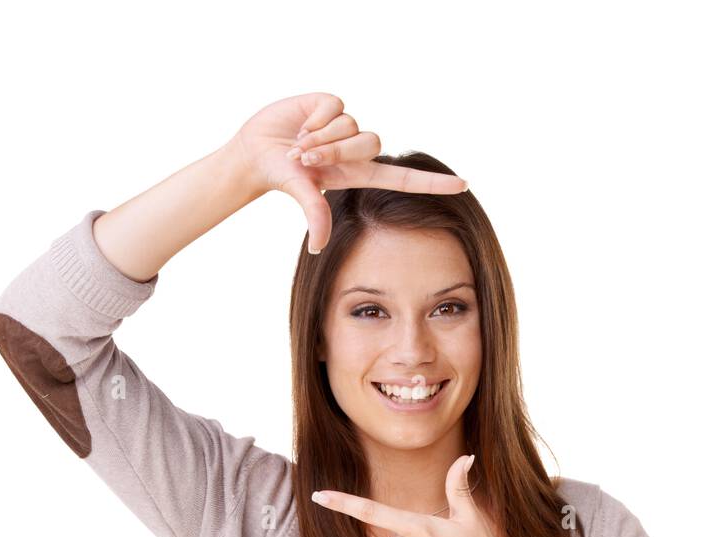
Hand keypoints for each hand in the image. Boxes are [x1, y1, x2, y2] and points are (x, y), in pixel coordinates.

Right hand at [229, 91, 467, 252]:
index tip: (464, 184)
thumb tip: (317, 247)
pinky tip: (301, 124)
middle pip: (371, 143)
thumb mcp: (301, 194)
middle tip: (305, 158)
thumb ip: (314, 215)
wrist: (257, 152)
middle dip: (334, 150)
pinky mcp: (331, 103)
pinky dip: (314, 118)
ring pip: (352, 124)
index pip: (404, 178)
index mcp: (358, 173)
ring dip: (321, 136)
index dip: (433, 183)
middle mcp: (356, 149)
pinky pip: (335, 106)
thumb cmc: (281, 177)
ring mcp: (345, 125)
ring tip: (299, 145)